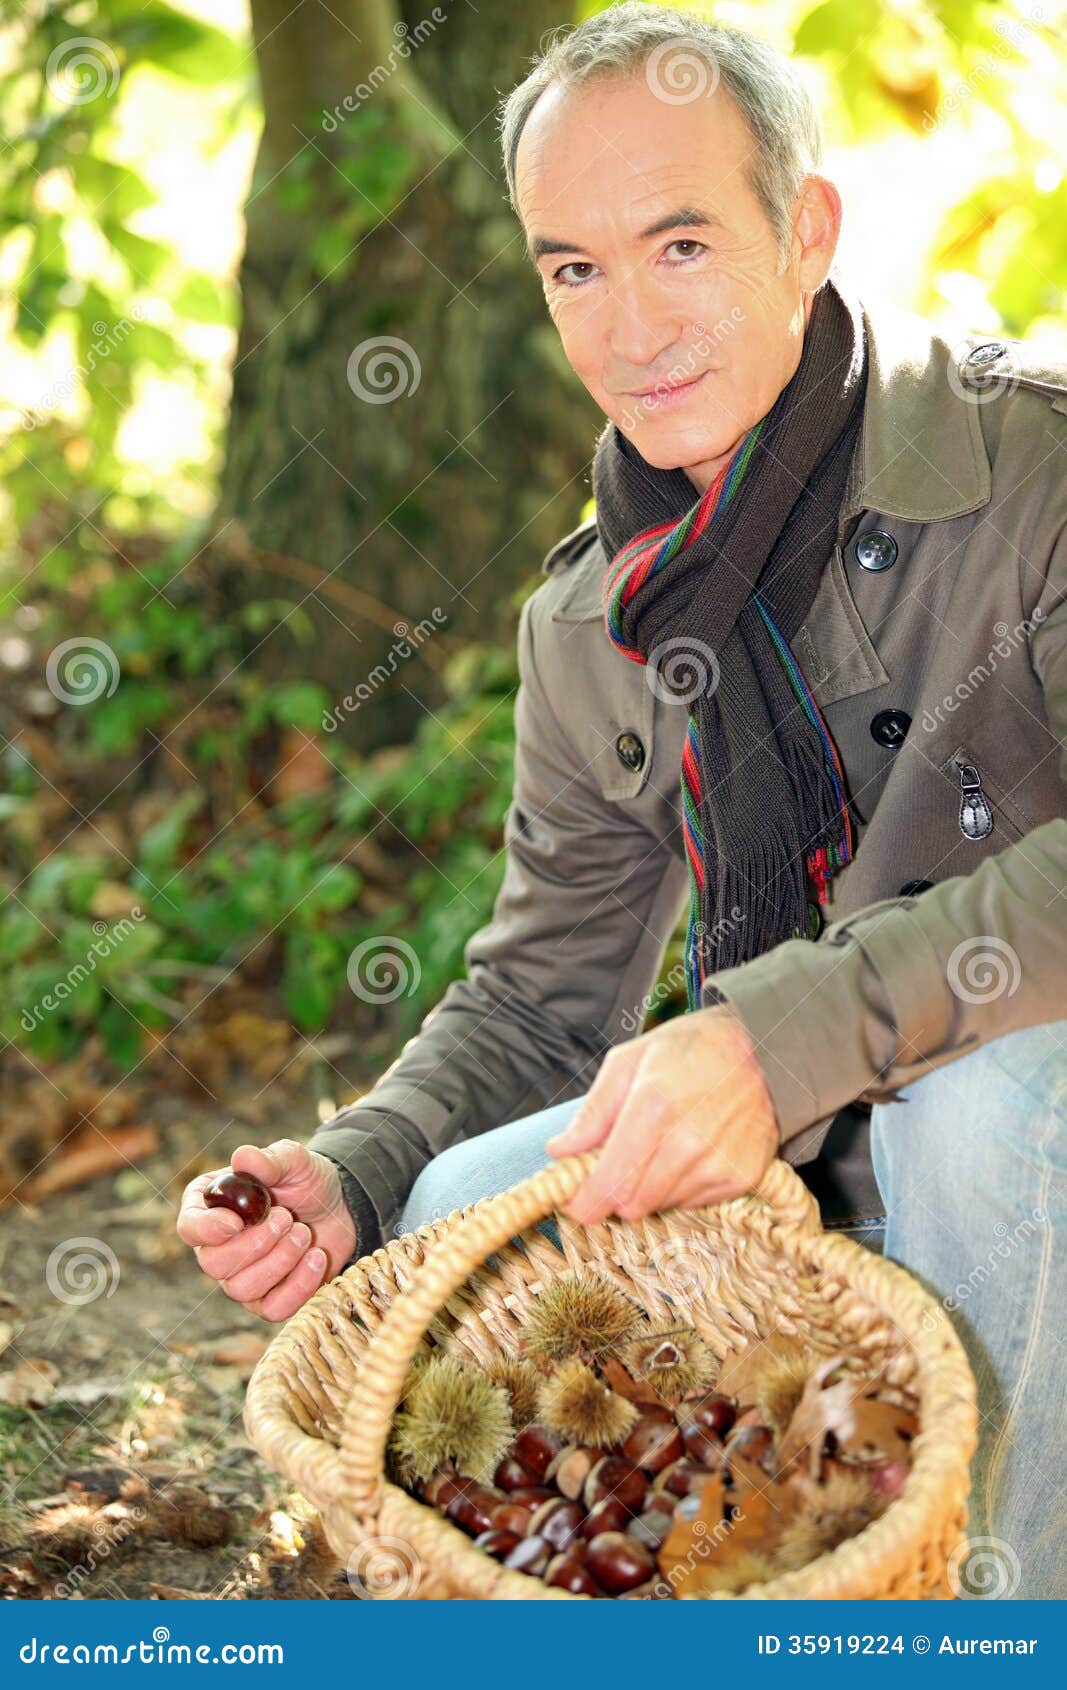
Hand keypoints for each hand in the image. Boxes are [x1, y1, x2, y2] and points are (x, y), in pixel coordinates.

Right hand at [176, 1140, 356, 1320]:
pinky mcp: (268, 1300)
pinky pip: (273, 1309)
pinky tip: (317, 1257)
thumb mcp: (295, 1161)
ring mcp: (241, 1277)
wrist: (339, 1207)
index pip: (189, 1227)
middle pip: (214, 1264)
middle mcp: (218, 1246)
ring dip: (280, 1260)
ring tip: (304, 1233)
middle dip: (256, 1243)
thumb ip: (271, 1159)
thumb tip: (243, 1156)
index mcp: (212, 1207)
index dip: (207, 1230)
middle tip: (286, 1218)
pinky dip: (299, 1285)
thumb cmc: (306, 1180)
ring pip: (241, 1289)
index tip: (237, 1222)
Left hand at [544, 1005, 778, 1224]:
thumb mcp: (629, 1061)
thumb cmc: (689, 1050)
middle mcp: (688, 1142)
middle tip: (620, 1163)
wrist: (764, 1047)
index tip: (576, 1204)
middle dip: (616, 1191)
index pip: (609, 1184)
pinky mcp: (741, 1177)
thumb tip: (560, 1151)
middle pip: (631, 1204)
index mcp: (652, 1107)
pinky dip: (682, 1186)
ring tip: (663, 1147)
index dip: (585, 1203)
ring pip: (660, 1205)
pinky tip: (691, 1153)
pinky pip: (693, 1203)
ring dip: (650, 1188)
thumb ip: (592, 1111)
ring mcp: (718, 1163)